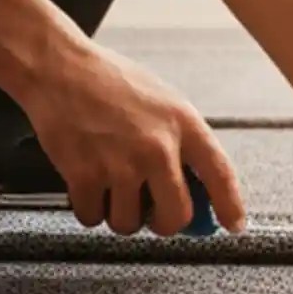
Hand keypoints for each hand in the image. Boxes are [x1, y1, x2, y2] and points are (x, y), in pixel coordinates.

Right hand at [23, 43, 247, 236]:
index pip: (220, 174)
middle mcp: (157, 147)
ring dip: (119, 214)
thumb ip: (179, 141)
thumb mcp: (161, 100)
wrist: (59, 67)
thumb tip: (191, 188)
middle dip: (164, 223)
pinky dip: (88, 209)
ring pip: (129, 224)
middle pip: (177, 217)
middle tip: (153, 214)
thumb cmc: (107, 80)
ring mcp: (120, 164)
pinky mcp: (84, 175)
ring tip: (110, 187)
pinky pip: (92, 217)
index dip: (230, 206)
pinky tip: (86, 185)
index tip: (233, 225)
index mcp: (182, 124)